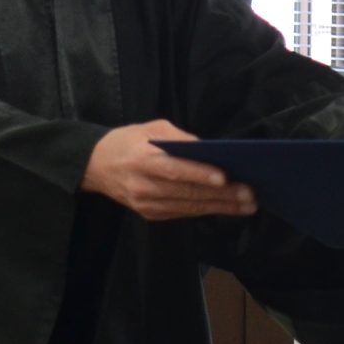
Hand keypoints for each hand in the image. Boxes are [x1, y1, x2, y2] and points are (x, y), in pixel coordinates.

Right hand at [82, 121, 258, 221]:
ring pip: (189, 207)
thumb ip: (180, 138)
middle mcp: (144, 186)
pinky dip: (205, 210)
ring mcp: (146, 204)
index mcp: (142, 159)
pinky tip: (226, 208)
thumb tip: (209, 151)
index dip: (200, 175)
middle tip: (250, 194)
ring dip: (220, 207)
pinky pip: (182, 213)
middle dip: (222, 195)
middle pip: (188, 193)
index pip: (175, 169)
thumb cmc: (127, 141)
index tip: (225, 177)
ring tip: (246, 205)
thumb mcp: (151, 128)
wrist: (94, 166)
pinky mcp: (150, 215)